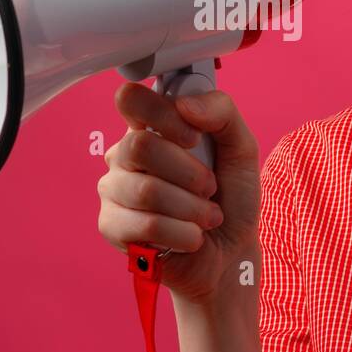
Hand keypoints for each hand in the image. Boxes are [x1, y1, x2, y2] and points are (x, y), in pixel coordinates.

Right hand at [97, 81, 261, 304]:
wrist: (231, 251)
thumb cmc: (231, 196)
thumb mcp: (241, 147)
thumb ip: (222, 112)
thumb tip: (184, 105)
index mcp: (150, 127)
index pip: (130, 99)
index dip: (164, 115)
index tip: (194, 138)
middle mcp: (125, 154)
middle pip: (139, 147)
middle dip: (189, 173)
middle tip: (209, 188)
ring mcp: (113, 189)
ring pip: (146, 190)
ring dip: (192, 208)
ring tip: (208, 217)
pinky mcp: (111, 226)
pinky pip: (145, 225)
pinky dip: (183, 234)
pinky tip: (192, 237)